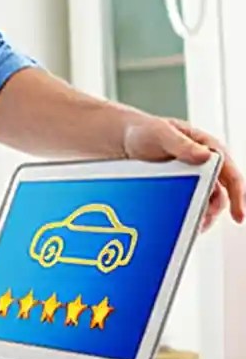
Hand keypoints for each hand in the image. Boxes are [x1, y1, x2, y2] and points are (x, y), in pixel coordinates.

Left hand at [121, 115, 245, 230]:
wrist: (124, 139)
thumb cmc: (145, 131)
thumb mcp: (161, 133)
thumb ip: (182, 144)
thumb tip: (205, 156)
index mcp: (208, 149)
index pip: (230, 174)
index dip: (238, 196)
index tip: (237, 215)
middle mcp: (206, 166)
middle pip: (219, 195)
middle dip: (212, 211)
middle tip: (198, 223)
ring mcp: (194, 178)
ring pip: (205, 203)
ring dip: (200, 216)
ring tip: (188, 227)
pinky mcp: (181, 188)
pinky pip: (189, 206)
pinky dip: (186, 216)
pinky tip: (178, 223)